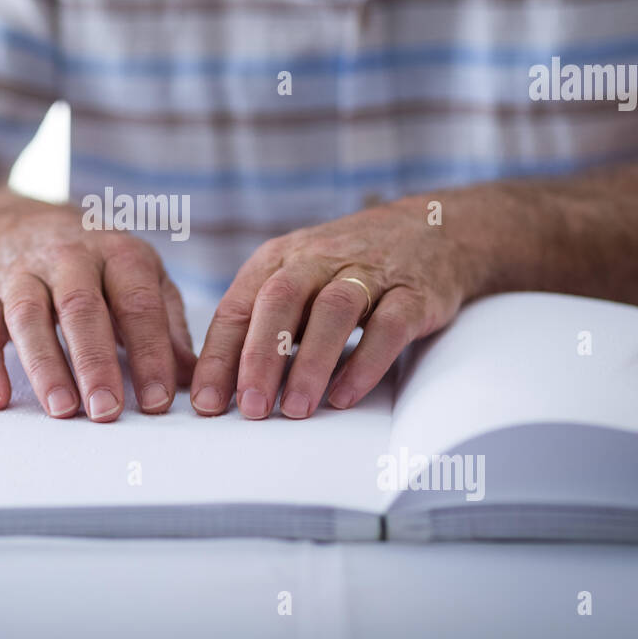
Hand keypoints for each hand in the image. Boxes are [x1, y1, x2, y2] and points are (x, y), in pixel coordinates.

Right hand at [0, 204, 196, 420]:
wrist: (21, 224)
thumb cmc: (97, 264)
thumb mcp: (142, 279)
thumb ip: (167, 326)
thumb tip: (193, 377)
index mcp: (117, 253)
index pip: (137, 304)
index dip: (150, 353)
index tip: (157, 400)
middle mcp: (67, 256)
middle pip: (80, 307)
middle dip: (94, 361)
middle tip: (107, 410)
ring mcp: (20, 272)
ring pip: (28, 315)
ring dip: (44, 364)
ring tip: (61, 409)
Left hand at [190, 199, 478, 418]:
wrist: (431, 229)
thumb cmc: (346, 268)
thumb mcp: (296, 280)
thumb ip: (263, 324)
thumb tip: (221, 386)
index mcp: (278, 260)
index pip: (237, 307)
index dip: (219, 356)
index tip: (206, 402)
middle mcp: (317, 260)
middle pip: (279, 302)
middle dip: (260, 358)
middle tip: (250, 408)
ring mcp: (367, 274)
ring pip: (332, 311)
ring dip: (310, 362)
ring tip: (296, 409)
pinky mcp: (412, 293)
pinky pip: (388, 326)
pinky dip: (365, 362)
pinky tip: (344, 395)